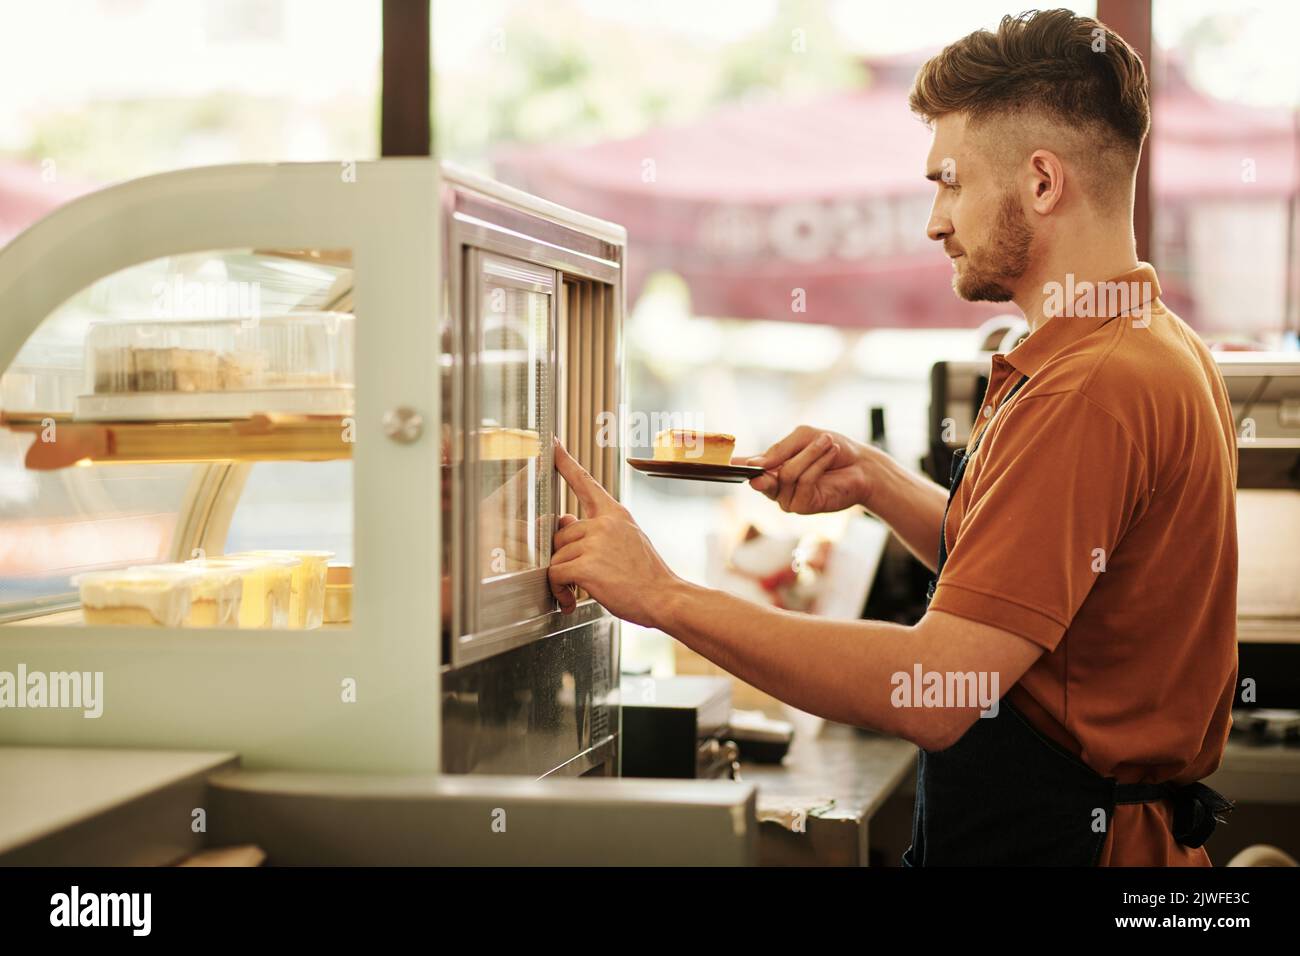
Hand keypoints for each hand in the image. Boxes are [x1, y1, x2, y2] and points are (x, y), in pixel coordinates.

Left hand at [548, 438, 681, 627]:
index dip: (565, 462)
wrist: (665, 597)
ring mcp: (595, 542)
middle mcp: (604, 523)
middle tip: (581, 576)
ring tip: (581, 589)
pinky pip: (555, 573)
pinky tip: (572, 599)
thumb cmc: (647, 576)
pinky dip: (559, 590)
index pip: (585, 481)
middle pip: (561, 533)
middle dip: (566, 557)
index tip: (551, 444)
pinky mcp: (586, 564)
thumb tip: (564, 519)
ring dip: (563, 576)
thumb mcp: (628, 541)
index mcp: (615, 513)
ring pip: (556, 556)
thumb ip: (598, 529)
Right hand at [739, 426, 874, 514]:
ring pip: (786, 475)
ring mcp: (788, 498)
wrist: (862, 465)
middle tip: (761, 462)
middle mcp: (776, 486)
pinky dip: (817, 464)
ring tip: (827, 442)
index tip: (728, 463)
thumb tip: (755, 464)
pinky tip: (830, 452)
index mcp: (771, 467)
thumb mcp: (804, 437)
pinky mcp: (804, 506)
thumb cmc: (832, 448)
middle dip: (770, 463)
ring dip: (809, 454)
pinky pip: (804, 482)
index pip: (747, 468)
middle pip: (761, 475)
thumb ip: (779, 449)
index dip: (737, 466)